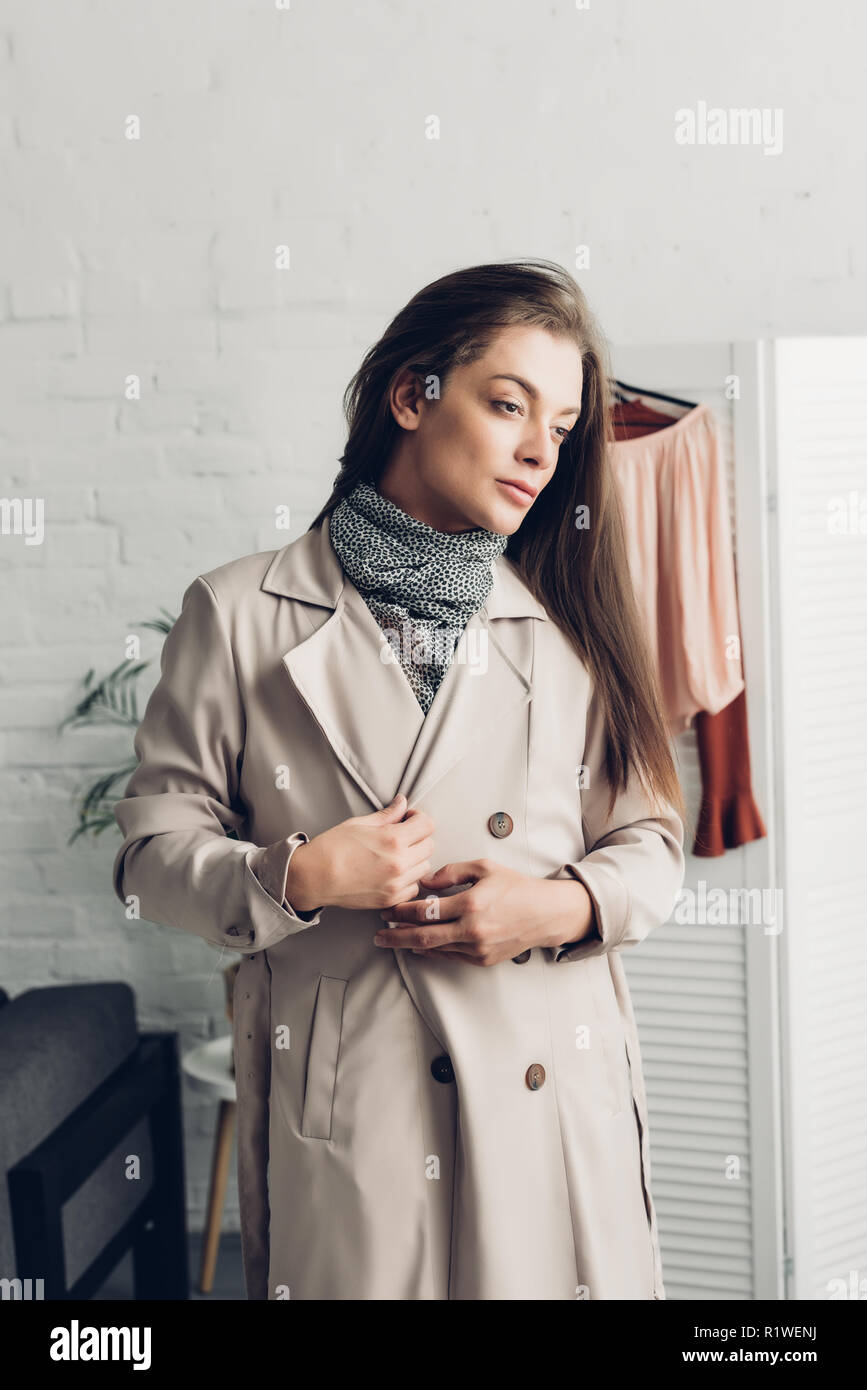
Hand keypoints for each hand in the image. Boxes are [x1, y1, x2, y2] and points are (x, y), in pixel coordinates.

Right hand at [286, 794, 434, 911]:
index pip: (427, 825)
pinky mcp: (391, 899)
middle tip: (403, 836)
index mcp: (393, 840)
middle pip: (429, 846)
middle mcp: (399, 863)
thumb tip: (401, 804)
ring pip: (424, 867)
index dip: (419, 818)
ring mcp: (396, 883)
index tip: (409, 819)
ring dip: (415, 859)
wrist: (314, 877)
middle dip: (418, 838)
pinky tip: (393, 873)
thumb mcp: (359, 824)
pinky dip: (408, 880)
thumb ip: (387, 815)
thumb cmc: (331, 849)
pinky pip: (414, 887)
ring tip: (396, 855)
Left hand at [373, 858, 596, 965]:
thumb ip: (452, 872)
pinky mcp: (482, 960)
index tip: (388, 908)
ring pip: (434, 949)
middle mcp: (472, 929)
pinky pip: (449, 956)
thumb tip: (426, 880)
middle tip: (378, 933)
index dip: (402, 910)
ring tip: (392, 939)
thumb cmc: (516, 886)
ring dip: (410, 945)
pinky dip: (431, 951)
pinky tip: (417, 946)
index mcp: (470, 903)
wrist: (545, 914)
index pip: (425, 910)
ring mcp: (477, 948)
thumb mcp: (484, 867)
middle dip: (396, 935)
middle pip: (422, 936)